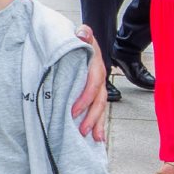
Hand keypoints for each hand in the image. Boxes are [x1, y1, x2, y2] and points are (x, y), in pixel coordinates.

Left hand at [71, 26, 108, 142]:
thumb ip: (82, 34)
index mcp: (95, 66)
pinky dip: (98, 124)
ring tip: (95, 139)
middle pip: (99, 100)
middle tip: (82, 131)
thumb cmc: (78, 40)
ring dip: (98, 124)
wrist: (82, 40)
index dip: (85, 98)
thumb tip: (82, 34)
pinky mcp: (94, 94)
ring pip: (101, 108)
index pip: (92, 84)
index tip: (73, 111)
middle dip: (92, 117)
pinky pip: (98, 110)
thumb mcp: (81, 34)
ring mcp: (98, 88)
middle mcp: (99, 79)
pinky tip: (96, 138)